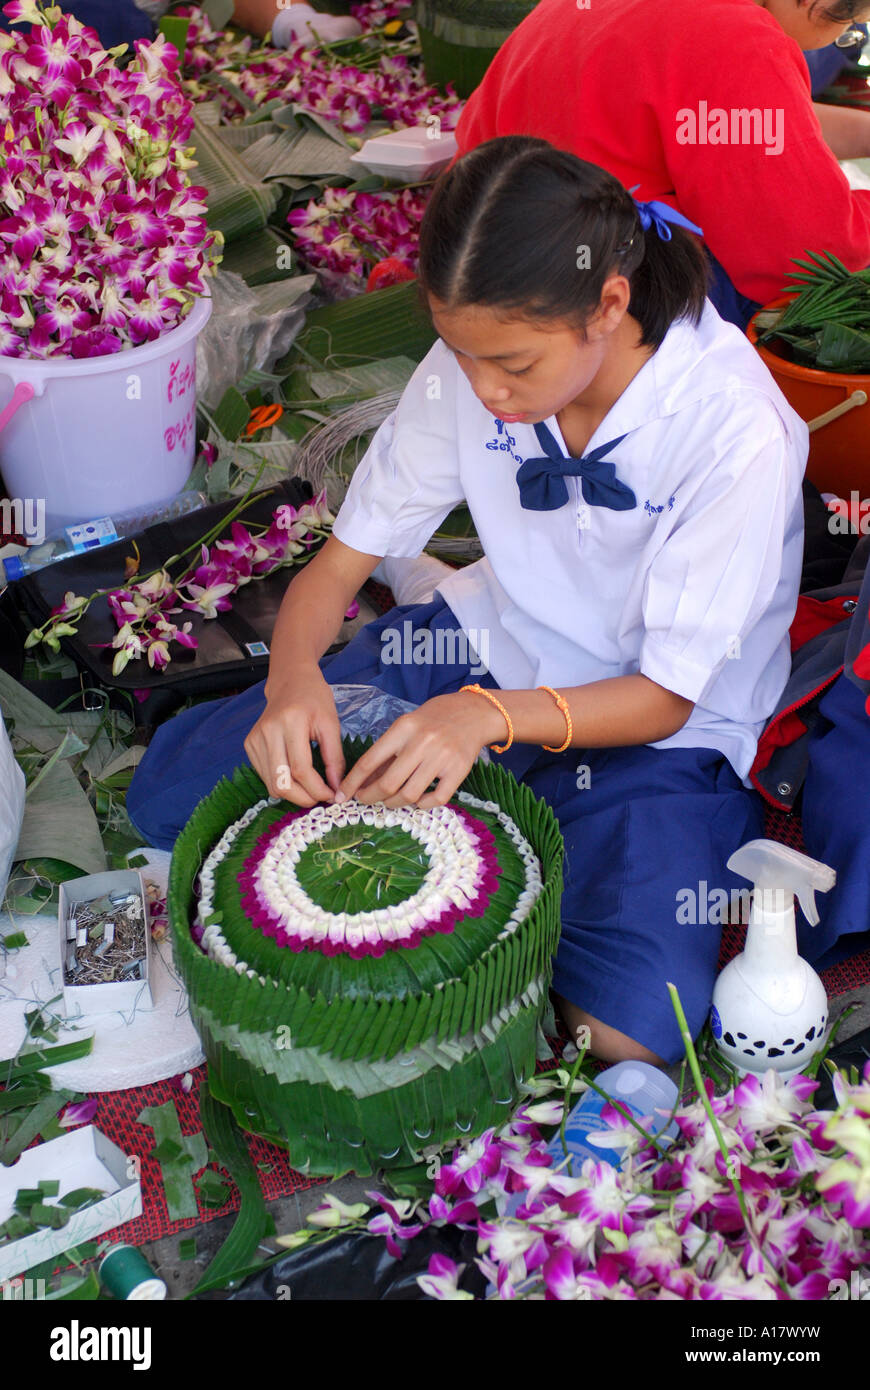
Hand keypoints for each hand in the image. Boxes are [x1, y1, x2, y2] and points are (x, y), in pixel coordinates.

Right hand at [244, 666, 344, 805]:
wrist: (290, 681)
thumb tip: (337, 790)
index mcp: (291, 722)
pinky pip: (265, 776)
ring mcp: (255, 739)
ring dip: (293, 794)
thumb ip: (335, 758)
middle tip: (320, 797)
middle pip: (281, 782)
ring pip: (272, 784)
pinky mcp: (249, 745)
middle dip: (303, 798)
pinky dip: (282, 783)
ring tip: (310, 788)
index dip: (317, 789)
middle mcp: (268, 731)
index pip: (301, 769)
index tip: (332, 795)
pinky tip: (295, 776)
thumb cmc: (314, 699)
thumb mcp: (331, 724)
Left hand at [336, 690, 502, 808]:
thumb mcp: (407, 725)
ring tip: (389, 801)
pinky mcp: (459, 771)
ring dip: (394, 803)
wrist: (474, 712)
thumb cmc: (434, 718)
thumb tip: (364, 781)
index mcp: (404, 728)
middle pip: (388, 783)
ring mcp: (442, 758)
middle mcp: (422, 743)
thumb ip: (388, 751)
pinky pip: (436, 799)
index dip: (352, 782)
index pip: (370, 761)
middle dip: (370, 797)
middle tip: (365, 801)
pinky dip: (422, 805)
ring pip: (410, 794)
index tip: (342, 795)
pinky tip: (417, 801)